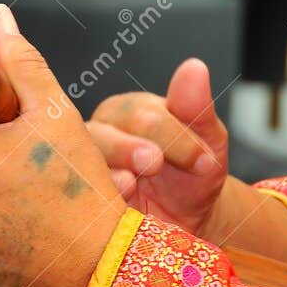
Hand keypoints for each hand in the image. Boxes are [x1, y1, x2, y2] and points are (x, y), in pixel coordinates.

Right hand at [87, 59, 228, 237]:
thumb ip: (197, 108)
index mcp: (129, 111)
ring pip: (84, 163)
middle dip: (131, 148)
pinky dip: (95, 202)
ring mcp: (85, 168)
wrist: (188, 219)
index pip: (143, 115)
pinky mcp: (83, 201)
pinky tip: (115, 205)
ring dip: (108, 174)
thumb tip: (194, 66)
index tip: (205, 161)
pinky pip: (79, 199)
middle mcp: (101, 133)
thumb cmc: (195, 175)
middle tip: (154, 163)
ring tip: (129, 184)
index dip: (174, 136)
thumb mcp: (207, 142)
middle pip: (104, 133)